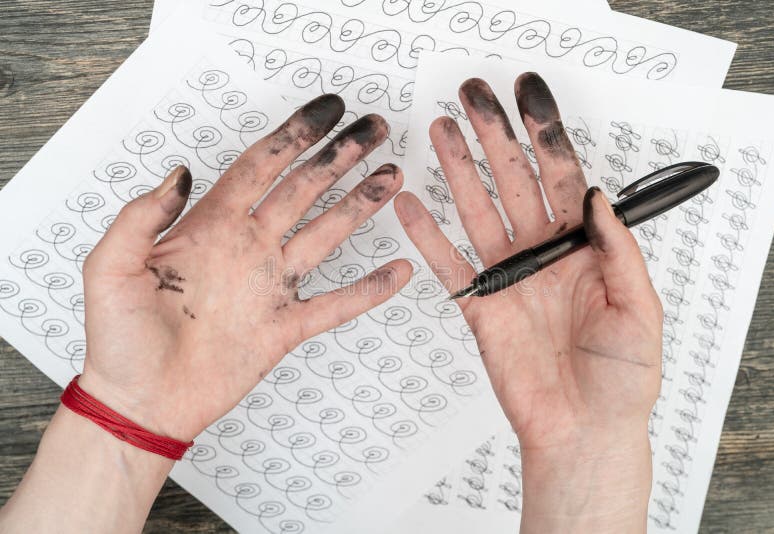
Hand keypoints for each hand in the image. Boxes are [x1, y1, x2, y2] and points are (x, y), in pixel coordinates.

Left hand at [80, 94, 410, 441]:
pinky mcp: (284, 328)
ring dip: (359, 206)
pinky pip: (334, 305)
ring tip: (391, 178)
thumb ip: (143, 216)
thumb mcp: (111, 268)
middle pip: (303, 191)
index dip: (293, 136)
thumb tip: (180, 173)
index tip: (324, 111)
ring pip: (325, 236)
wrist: (140, 401)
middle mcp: (247, 249)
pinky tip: (396, 271)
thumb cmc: (119, 338)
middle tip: (372, 131)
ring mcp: (269, 287)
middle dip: (339, 158)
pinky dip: (368, 290)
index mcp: (209, 228)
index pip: (259, 168)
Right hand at [395, 75, 661, 531]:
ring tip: (440, 132)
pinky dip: (427, 237)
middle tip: (472, 98)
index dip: (545, 136)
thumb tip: (598, 197)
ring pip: (478, 212)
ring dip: (458, 172)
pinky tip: (411, 206)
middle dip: (493, 138)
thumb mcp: (640, 309)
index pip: (562, 178)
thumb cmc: (622, 379)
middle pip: (513, 183)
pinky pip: (449, 266)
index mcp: (583, 249)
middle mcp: (542, 254)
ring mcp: (509, 278)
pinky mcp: (480, 307)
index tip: (527, 99)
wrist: (584, 431)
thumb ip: (618, 250)